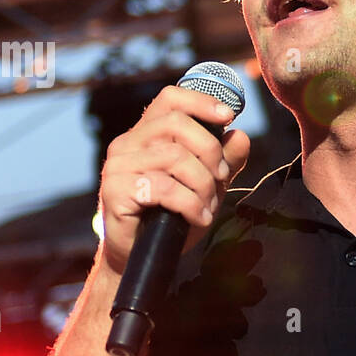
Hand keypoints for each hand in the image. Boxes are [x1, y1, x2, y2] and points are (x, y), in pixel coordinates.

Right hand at [97, 85, 249, 275]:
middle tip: (220, 178)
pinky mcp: (115, 190)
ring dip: (202, 184)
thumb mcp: (206, 186)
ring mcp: (119, 165)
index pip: (170, 98)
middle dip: (210, 151)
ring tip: (206, 206)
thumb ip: (224, 161)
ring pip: (174, 157)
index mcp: (147, 134)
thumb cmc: (171, 217)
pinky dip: (189, 203)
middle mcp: (128, 143)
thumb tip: (240, 136)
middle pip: (177, 124)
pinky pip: (163, 187)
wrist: (141, 256)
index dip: (200, 101)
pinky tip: (197, 218)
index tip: (228, 116)